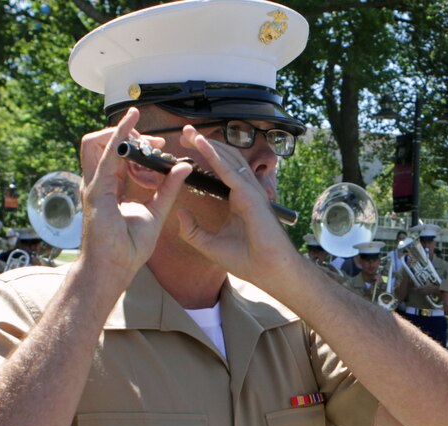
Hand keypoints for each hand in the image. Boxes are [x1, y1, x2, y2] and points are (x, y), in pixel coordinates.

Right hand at [78, 108, 190, 287]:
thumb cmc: (129, 247)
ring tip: (144, 139)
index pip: (116, 154)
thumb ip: (168, 188)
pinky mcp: (96, 191)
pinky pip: (104, 156)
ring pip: (96, 142)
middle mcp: (99, 182)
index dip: (136, 144)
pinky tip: (129, 125)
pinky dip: (117, 137)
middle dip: (128, 135)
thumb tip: (184, 166)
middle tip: (155, 142)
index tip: (159, 145)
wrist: (115, 268)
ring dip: (120, 133)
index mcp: (110, 186)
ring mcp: (94, 185)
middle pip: (103, 143)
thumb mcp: (156, 211)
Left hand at [174, 126, 294, 288]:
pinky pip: (230, 172)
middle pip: (225, 159)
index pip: (221, 171)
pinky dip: (215, 157)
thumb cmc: (246, 260)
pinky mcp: (251, 197)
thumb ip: (192, 231)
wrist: (268, 271)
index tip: (186, 148)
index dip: (205, 156)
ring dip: (209, 144)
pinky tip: (201, 146)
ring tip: (190, 134)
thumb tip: (179, 213)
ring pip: (229, 160)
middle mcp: (245, 192)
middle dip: (205, 144)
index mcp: (237, 200)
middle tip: (185, 132)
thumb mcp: (209, 245)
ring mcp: (250, 192)